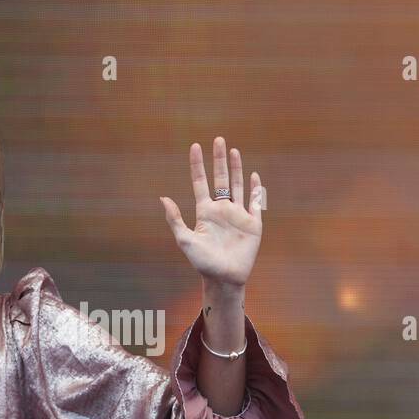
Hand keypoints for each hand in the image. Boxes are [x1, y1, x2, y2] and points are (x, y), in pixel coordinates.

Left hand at [159, 137, 263, 288]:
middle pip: (220, 178)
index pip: (200, 183)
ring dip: (236, 168)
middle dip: (219, 159)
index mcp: (205, 212)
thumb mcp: (185, 240)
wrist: (224, 279)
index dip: (197, 165)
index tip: (195, 146)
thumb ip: (175, 219)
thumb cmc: (203, 263)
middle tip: (218, 139)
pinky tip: (254, 175)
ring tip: (233, 150)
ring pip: (237, 186)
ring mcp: (238, 215)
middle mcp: (222, 210)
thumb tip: (162, 198)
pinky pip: (256, 202)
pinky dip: (256, 189)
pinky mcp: (253, 224)